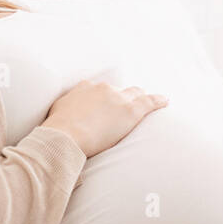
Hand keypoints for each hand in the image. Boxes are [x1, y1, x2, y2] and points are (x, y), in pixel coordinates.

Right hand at [41, 80, 168, 158]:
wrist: (66, 135)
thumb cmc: (57, 129)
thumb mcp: (57, 113)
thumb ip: (65, 109)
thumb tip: (63, 115)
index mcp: (85, 88)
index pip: (100, 89)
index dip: (105, 97)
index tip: (107, 103)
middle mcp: (103, 89)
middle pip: (119, 90)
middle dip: (123, 97)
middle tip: (126, 106)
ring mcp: (118, 98)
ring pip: (136, 93)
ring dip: (141, 98)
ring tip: (149, 102)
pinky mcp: (131, 110)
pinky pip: (150, 102)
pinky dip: (158, 100)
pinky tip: (165, 101)